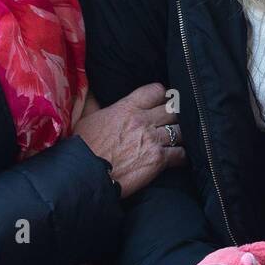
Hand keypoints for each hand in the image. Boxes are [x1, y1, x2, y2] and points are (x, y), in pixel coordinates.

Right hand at [74, 82, 184, 197]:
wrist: (84, 174)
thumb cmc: (82, 147)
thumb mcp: (85, 118)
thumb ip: (93, 103)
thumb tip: (92, 92)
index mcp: (126, 107)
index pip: (156, 91)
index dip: (163, 95)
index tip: (164, 101)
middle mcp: (142, 120)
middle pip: (172, 110)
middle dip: (175, 115)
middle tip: (174, 121)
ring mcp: (152, 140)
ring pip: (180, 130)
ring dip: (180, 135)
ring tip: (179, 139)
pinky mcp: (158, 160)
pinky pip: (181, 154)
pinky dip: (182, 156)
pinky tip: (180, 158)